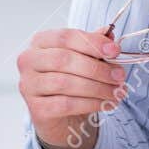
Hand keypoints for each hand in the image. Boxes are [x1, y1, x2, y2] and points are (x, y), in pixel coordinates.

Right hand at [17, 27, 128, 148]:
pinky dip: (90, 104)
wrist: (60, 115)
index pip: (65, 37)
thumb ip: (94, 45)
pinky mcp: (36, 108)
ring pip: (66, 83)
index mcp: (40, 41)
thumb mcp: (83, 58)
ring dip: (97, 88)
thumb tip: (109, 33)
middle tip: (119, 75)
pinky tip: (105, 104)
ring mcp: (29, 85)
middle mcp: (29, 60)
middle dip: (97, 68)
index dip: (92, 42)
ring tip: (117, 92)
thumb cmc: (71, 79)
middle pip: (64, 59)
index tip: (115, 51)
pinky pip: (66, 104)